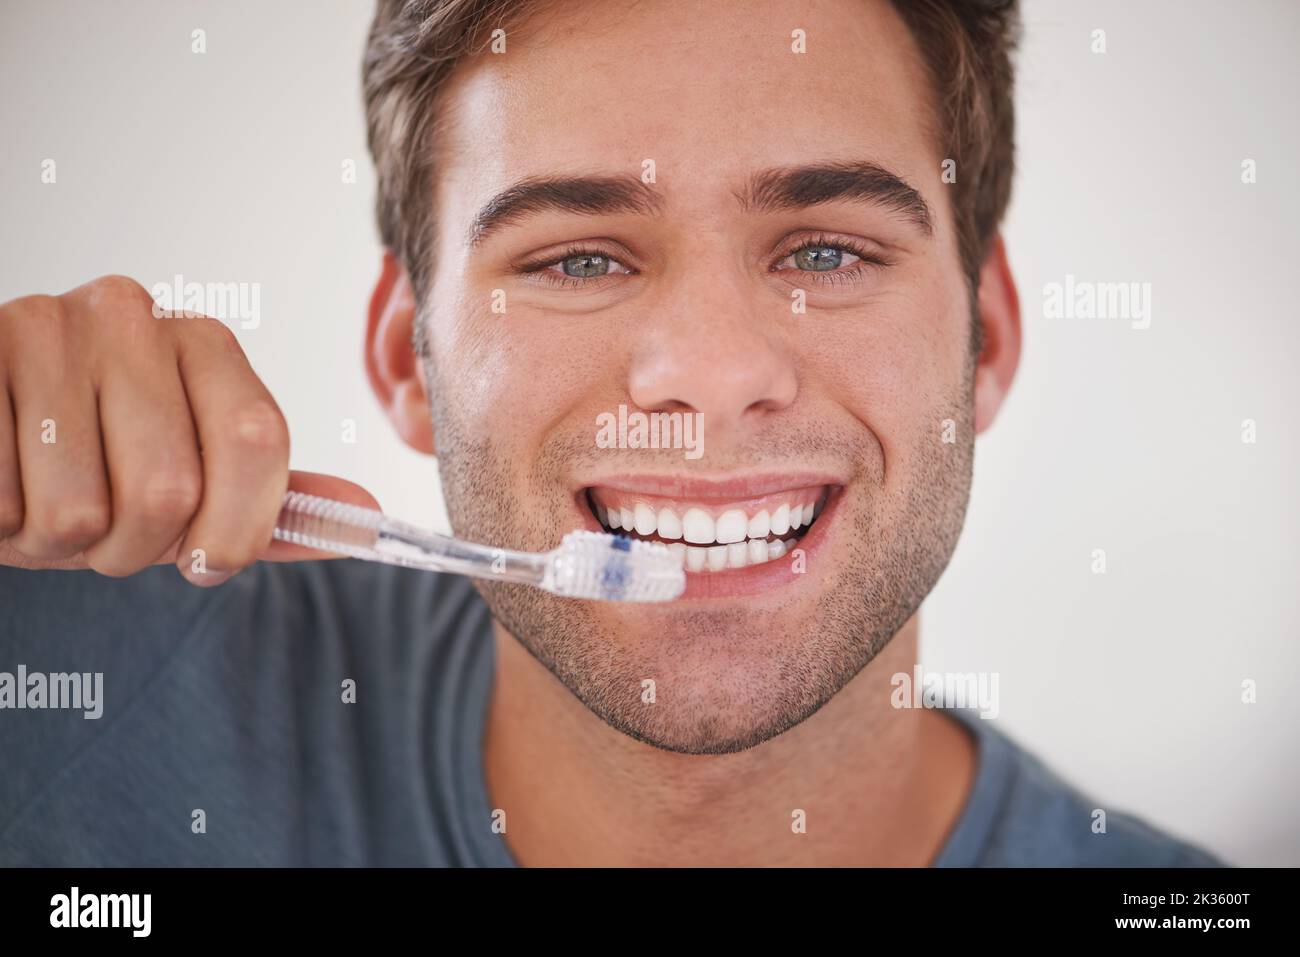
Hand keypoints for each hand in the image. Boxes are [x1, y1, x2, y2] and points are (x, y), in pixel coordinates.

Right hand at [0, 275, 377, 584]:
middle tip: (101, 532)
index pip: (258, 442)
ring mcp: (41, 327)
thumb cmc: (88, 465)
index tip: (205, 559)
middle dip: (133, 549)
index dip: (236, 529)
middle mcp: (130, 317)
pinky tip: (1, 488)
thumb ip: (268, 501)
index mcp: (203, 342)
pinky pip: (1, 500)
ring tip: (42, 505)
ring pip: (78, 511)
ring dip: (57, 544)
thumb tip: (367, 516)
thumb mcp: (186, 482)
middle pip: (168, 490)